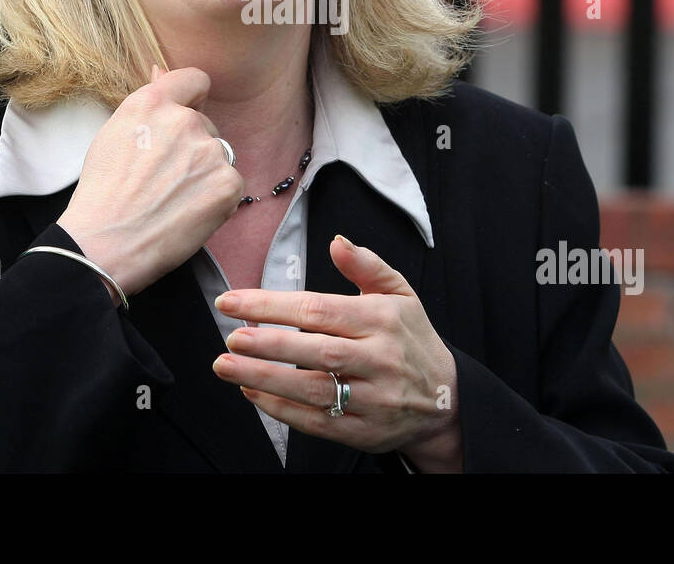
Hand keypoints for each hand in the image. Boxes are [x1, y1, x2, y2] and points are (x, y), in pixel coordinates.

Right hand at [57, 64, 244, 300]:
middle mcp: (184, 120)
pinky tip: (188, 213)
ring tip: (172, 199)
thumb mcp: (114, 134)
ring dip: (204, 171)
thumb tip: (161, 71)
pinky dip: (217, 198)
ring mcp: (209, 151)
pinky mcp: (227, 182)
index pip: (195, 80)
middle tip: (163, 178)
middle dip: (192, 146)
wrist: (105, 245)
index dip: (192, 99)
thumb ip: (147, 104)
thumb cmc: (103, 194)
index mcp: (152, 103)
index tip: (185, 117)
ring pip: (218, 154)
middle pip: (205, 124)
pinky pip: (231, 182)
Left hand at [211, 235, 463, 471]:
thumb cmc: (412, 339)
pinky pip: (319, 422)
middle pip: (316, 351)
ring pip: (314, 390)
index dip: (274, 306)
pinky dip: (282, 410)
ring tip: (227, 366)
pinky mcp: (364, 431)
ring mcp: (373, 399)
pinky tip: (253, 393)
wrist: (446, 400)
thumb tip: (336, 241)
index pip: (320, 309)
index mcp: (382, 320)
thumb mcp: (400, 294)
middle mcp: (379, 359)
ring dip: (266, 378)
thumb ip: (366, 266)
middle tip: (230, 336)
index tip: (234, 301)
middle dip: (269, 344)